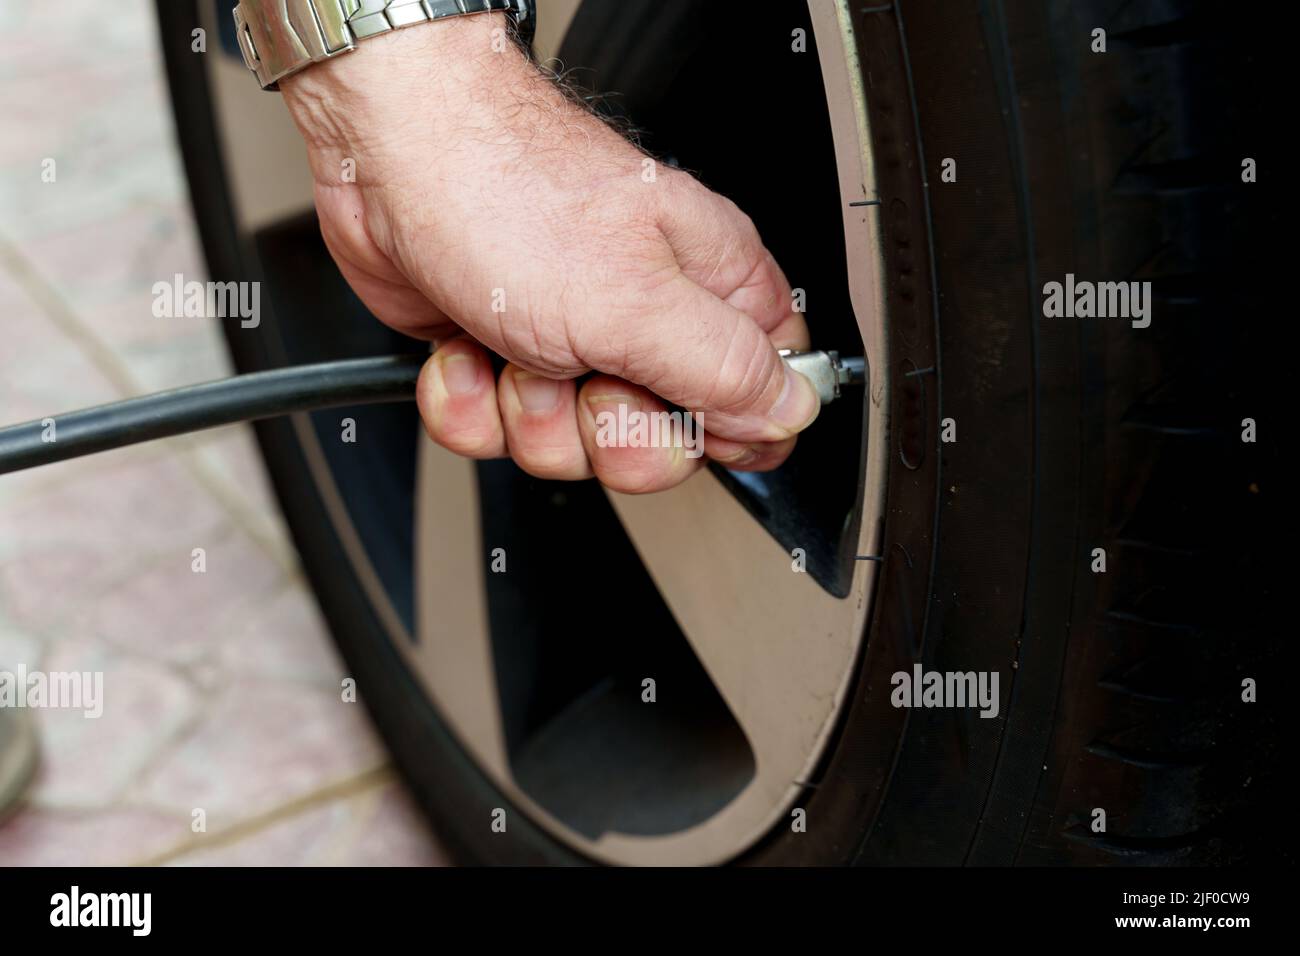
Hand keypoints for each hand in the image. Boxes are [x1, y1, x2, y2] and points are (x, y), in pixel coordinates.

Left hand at [280, 13, 818, 492]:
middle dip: (610, 430)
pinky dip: (469, 402)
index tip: (682, 414)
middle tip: (590, 374)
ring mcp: (573, 345)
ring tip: (516, 344)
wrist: (388, 156)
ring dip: (528, 411)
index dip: (726, 431)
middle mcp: (646, 322)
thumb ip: (724, 368)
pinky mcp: (506, 359)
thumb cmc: (510, 191)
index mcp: (709, 292)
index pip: (763, 397)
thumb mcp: (636, 299)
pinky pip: (499, 433)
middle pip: (665, 445)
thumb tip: (790, 410)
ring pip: (573, 449)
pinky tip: (467, 348)